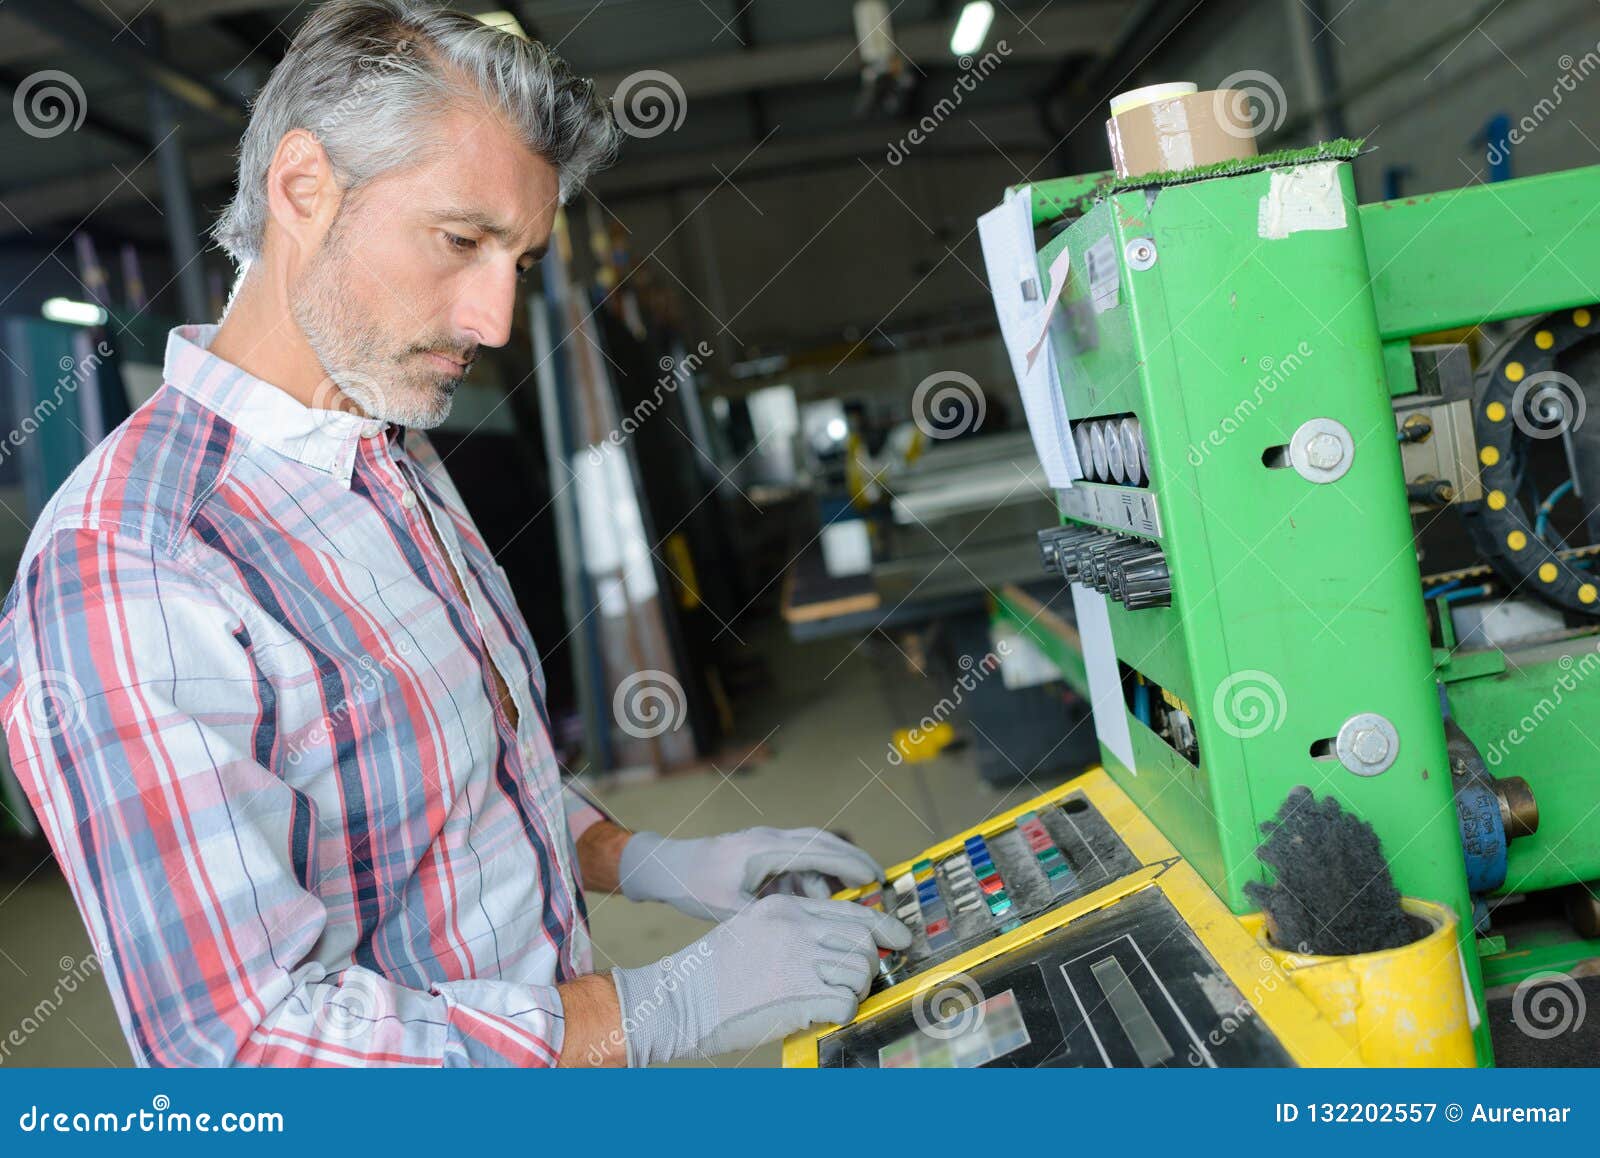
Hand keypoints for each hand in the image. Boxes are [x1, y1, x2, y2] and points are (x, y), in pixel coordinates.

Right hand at [611, 894, 910, 1064]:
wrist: (680, 999)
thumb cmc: (713, 972)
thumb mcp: (752, 929)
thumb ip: (794, 928)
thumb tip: (839, 942)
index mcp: (785, 908)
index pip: (852, 911)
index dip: (884, 927)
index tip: (899, 939)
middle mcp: (796, 928)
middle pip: (865, 939)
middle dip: (872, 964)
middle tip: (864, 980)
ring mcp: (798, 961)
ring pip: (862, 971)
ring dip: (857, 990)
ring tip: (837, 998)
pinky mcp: (799, 996)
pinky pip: (847, 1004)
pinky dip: (843, 1013)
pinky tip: (825, 1014)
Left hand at [618, 826, 882, 920]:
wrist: (665, 866)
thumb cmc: (694, 886)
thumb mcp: (731, 910)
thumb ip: (768, 917)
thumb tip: (803, 932)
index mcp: (766, 849)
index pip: (818, 851)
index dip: (850, 864)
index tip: (875, 878)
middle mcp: (769, 839)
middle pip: (821, 843)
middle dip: (851, 861)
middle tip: (877, 881)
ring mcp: (764, 843)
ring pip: (808, 852)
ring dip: (827, 873)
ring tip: (845, 899)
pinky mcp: (759, 852)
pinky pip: (793, 861)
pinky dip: (807, 877)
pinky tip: (810, 900)